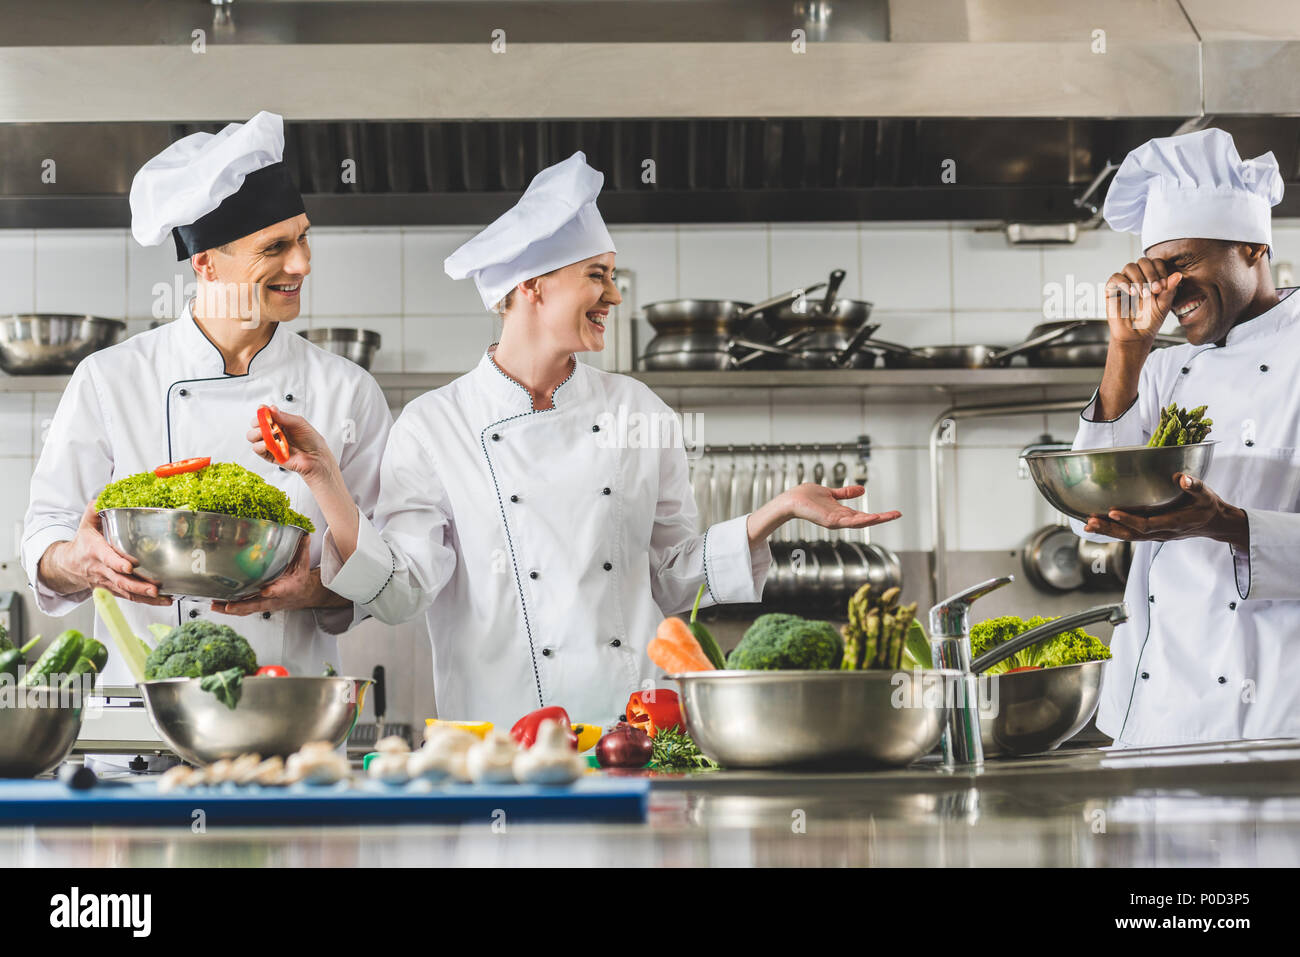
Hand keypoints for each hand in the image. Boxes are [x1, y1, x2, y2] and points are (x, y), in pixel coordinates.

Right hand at [40, 501, 171, 604]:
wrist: (68, 566)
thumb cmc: (82, 543)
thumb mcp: (85, 524)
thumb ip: (96, 509)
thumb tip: (107, 493)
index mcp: (95, 551)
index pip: (106, 558)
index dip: (117, 563)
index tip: (129, 567)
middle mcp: (102, 569)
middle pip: (120, 580)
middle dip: (138, 585)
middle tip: (154, 588)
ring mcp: (108, 582)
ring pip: (126, 592)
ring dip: (145, 596)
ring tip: (163, 597)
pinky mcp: (114, 590)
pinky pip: (130, 597)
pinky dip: (147, 601)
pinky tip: (164, 600)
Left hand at [209, 535, 345, 615]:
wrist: (300, 594)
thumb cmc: (299, 578)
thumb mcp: (303, 563)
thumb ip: (301, 549)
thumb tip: (304, 534)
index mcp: (287, 587)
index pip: (280, 589)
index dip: (273, 591)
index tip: (266, 590)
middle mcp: (273, 598)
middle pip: (257, 604)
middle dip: (242, 606)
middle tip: (229, 606)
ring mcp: (263, 603)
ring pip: (246, 609)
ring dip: (230, 609)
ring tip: (215, 605)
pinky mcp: (255, 604)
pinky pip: (241, 609)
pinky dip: (228, 608)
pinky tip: (215, 604)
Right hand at [247, 405, 337, 484]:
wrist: (316, 457)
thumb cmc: (311, 440)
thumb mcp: (299, 423)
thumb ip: (284, 416)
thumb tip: (271, 408)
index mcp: (279, 422)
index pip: (263, 415)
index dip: (261, 412)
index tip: (263, 411)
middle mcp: (272, 432)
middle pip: (254, 425)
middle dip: (257, 422)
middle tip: (267, 424)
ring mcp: (270, 443)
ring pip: (252, 436)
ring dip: (257, 433)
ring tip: (271, 434)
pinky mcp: (269, 455)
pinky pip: (256, 449)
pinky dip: (260, 445)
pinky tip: (269, 443)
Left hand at [784, 483, 901, 528]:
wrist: (791, 500)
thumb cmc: (806, 497)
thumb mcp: (831, 492)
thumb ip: (846, 493)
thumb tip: (863, 489)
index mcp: (842, 512)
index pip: (865, 515)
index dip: (879, 515)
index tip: (894, 513)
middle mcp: (841, 519)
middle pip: (866, 520)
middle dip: (882, 518)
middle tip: (898, 514)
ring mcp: (837, 521)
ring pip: (860, 522)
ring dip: (875, 519)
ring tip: (890, 516)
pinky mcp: (830, 521)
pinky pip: (848, 521)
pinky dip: (861, 520)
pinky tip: (872, 517)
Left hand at [1083, 473, 1248, 548]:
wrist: (1214, 523)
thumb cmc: (1208, 506)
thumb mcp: (1206, 494)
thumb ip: (1194, 486)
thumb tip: (1182, 478)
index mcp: (1173, 523)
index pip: (1147, 525)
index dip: (1129, 520)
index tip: (1112, 511)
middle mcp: (1161, 533)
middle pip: (1131, 535)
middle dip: (1110, 529)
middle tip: (1090, 522)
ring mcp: (1156, 535)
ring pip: (1128, 537)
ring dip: (1108, 531)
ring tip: (1088, 525)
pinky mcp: (1152, 534)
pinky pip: (1130, 535)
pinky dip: (1114, 531)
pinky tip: (1098, 526)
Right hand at [1106, 257, 1182, 342]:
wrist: (1135, 335)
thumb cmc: (1150, 321)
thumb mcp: (1164, 304)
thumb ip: (1170, 290)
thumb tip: (1178, 275)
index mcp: (1151, 278)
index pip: (1155, 262)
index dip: (1160, 271)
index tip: (1163, 287)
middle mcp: (1137, 278)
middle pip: (1143, 261)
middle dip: (1150, 273)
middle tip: (1155, 290)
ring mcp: (1124, 282)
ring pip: (1130, 267)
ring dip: (1139, 279)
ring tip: (1143, 294)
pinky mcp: (1112, 290)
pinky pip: (1116, 277)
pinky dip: (1124, 283)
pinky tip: (1132, 293)